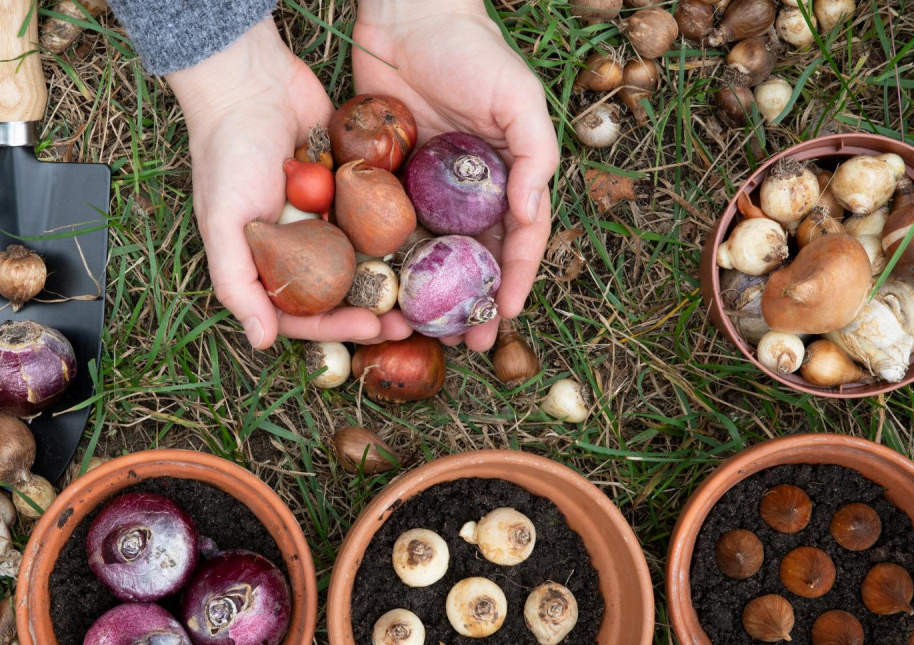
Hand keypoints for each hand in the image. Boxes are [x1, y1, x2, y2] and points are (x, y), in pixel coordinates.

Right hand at [170, 19, 411, 349]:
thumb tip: (261, 342)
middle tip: (410, 322)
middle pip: (341, 292)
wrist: (251, 81)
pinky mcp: (351, 184)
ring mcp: (327, 215)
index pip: (303, 311)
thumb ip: (237, 284)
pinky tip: (429, 243)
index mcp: (266, 261)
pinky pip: (379, 214)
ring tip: (426, 290)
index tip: (370, 328)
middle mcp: (298, 245)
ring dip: (394, 277)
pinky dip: (399, 230)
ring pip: (366, 257)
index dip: (336, 326)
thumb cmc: (227, 153)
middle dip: (375, 309)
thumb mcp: (223, 223)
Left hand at [353, 0, 558, 350]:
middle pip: (475, 258)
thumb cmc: (471, 50)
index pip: (520, 239)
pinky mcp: (386, 178)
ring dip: (429, 293)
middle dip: (473, 303)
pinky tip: (378, 289)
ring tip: (420, 329)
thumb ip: (535, 155)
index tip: (504, 316)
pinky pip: (386, 226)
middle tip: (466, 343)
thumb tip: (531, 214)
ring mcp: (426, 187)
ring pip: (431, 252)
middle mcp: (469, 189)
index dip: (515, 280)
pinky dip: (386, 259)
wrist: (406, 14)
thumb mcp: (518, 97)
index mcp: (508, 175)